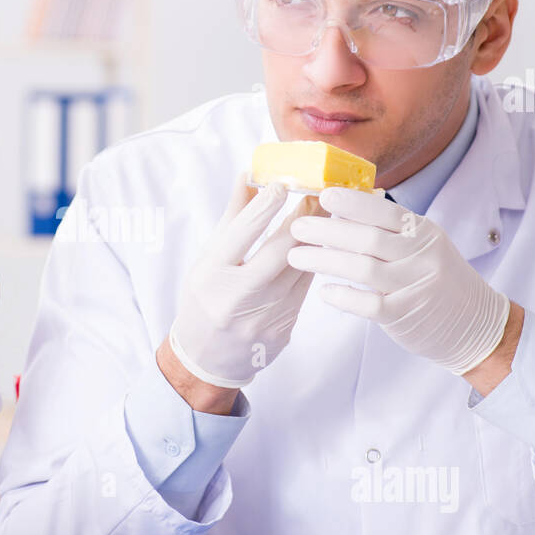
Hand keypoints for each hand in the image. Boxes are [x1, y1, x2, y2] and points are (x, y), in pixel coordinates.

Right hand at [168, 174, 327, 387]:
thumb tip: (250, 176)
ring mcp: (263, 316)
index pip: (242, 233)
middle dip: (303, 218)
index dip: (266, 206)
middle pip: (279, 249)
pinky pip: (305, 289)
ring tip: (330, 214)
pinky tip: (325, 247)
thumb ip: (232, 218)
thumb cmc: (204, 300)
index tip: (284, 184)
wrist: (207, 358)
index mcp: (213, 275)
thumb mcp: (207, 259)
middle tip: (320, 193)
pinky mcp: (284, 328)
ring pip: (300, 269)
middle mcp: (237, 297)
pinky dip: (315, 264)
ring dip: (317, 239)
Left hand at [286, 186, 510, 373]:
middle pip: (367, 238)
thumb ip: (392, 229)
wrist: (476, 323)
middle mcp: (421, 256)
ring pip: (363, 268)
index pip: (384, 211)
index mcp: (423, 233)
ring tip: (296, 256)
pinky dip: (344, 297)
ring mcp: (414, 286)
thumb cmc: (438, 279)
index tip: (323, 195)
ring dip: (324, 261)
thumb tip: (346, 205)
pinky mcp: (407, 315)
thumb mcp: (425, 245)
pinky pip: (369, 305)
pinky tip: (324, 292)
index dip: (352, 202)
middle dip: (326, 230)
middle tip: (297, 227)